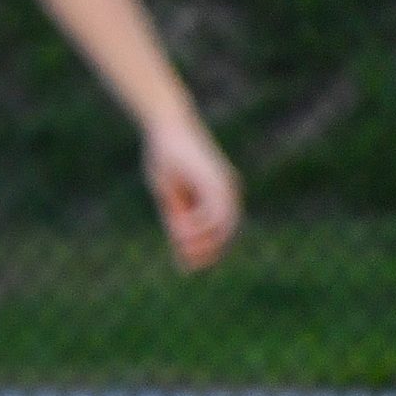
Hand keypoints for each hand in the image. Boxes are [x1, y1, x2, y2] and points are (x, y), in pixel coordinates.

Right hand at [143, 116, 240, 271]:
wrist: (166, 127)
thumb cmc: (166, 158)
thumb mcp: (169, 196)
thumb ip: (177, 220)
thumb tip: (180, 247)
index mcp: (220, 196)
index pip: (220, 233)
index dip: (206, 252)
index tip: (187, 267)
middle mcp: (229, 193)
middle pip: (225, 234)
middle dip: (207, 253)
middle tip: (187, 266)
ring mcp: (225, 186)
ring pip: (223, 226)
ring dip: (203, 241)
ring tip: (181, 247)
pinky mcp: (216, 181)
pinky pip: (215, 212)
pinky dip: (199, 226)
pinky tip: (181, 229)